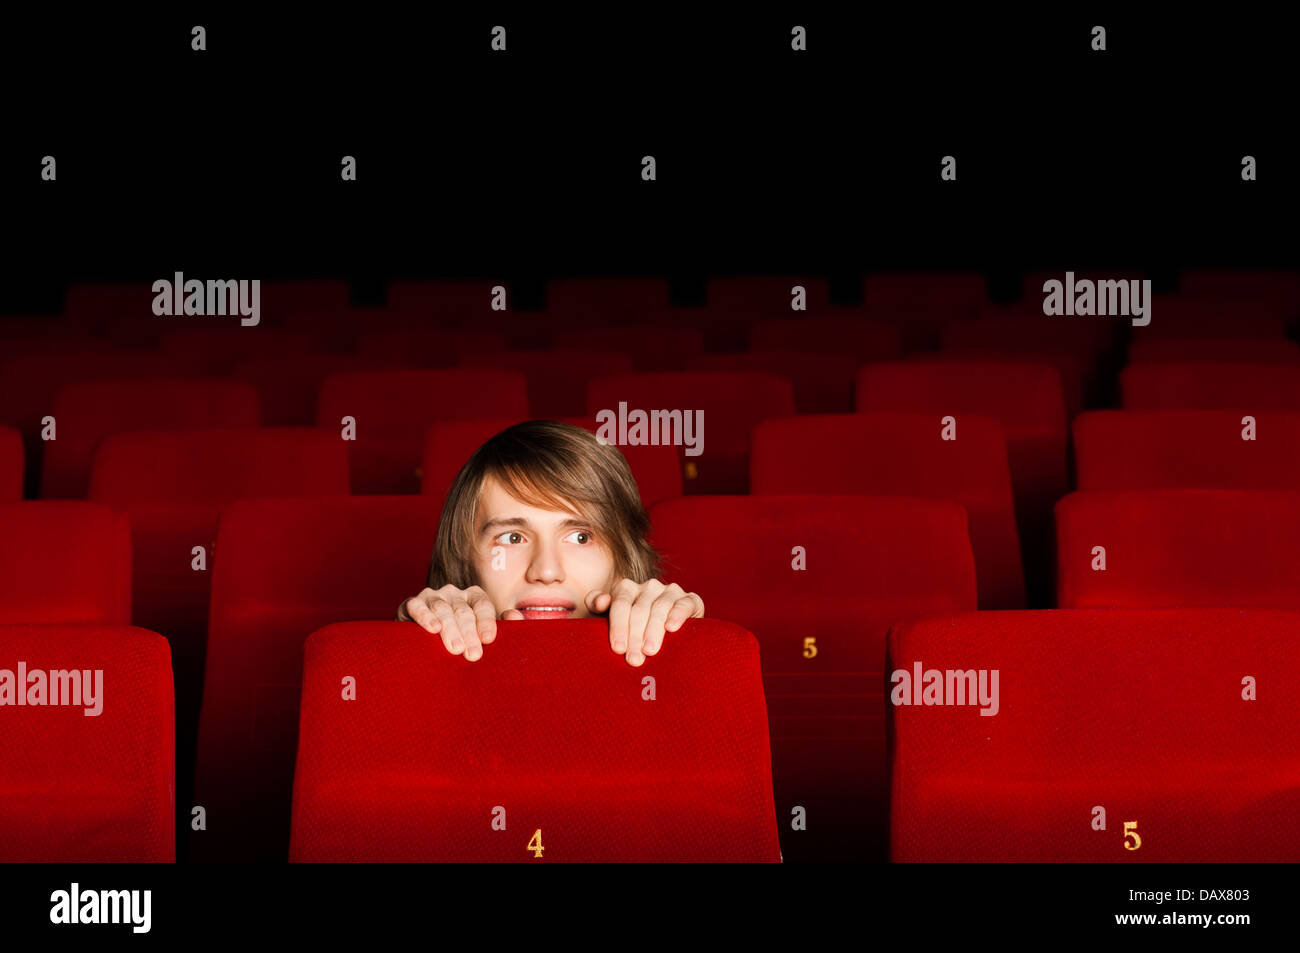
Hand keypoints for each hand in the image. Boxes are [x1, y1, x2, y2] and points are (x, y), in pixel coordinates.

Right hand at [400, 585, 498, 660]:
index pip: (483, 606)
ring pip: (442, 609)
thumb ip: (504, 626)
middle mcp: (454, 593)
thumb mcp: (482, 635)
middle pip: (463, 611)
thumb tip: (514, 616)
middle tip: (472, 655)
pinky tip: (432, 628)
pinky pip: (417, 606)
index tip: (488, 641)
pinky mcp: (412, 604)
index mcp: (473, 597)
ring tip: (455, 648)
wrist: (425, 648)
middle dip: (469, 633)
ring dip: (450, 629)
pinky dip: (424, 616)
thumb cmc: (462, 641)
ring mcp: (432, 596)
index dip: (486, 623)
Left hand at [585, 579, 704, 666]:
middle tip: (634, 659)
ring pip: (660, 608)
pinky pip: (684, 604)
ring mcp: (670, 591)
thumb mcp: (611, 621)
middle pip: (639, 609)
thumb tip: (601, 601)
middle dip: (635, 636)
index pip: (620, 605)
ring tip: (650, 651)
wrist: (669, 640)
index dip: (619, 627)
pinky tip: (671, 628)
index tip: (618, 649)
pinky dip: (677, 615)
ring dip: (653, 631)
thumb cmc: (633, 632)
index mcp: (626, 589)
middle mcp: (648, 586)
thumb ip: (597, 607)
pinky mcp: (690, 600)